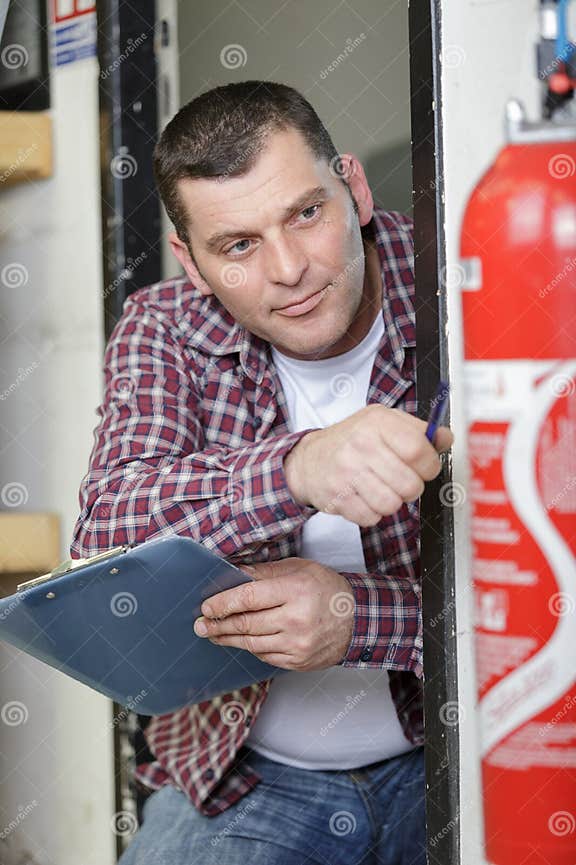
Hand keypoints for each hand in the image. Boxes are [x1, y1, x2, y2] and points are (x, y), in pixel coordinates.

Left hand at [193, 557, 354, 670]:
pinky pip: (265, 656)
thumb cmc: (327, 589)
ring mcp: (297, 644)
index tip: (206, 606)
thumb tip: (233, 574)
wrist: (358, 619)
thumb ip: (264, 573)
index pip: (249, 597)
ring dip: (228, 639)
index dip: (223, 603)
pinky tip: (240, 641)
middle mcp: (295, 619)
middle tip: (200, 624)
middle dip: (217, 624)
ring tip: (213, 634)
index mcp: (295, 590)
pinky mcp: (298, 662)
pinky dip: (250, 647)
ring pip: (251, 643)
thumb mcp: (299, 569)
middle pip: (246, 624)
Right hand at [284, 404, 453, 525]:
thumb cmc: (352, 440)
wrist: (309, 459)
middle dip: (413, 488)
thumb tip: (445, 439)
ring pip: (392, 505)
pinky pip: (371, 518)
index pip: (418, 449)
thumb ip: (418, 430)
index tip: (426, 467)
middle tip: (403, 480)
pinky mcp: (337, 498)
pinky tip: (365, 497)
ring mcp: (346, 473)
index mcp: (377, 422)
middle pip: (410, 484)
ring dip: (393, 502)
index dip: (430, 465)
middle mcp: (360, 445)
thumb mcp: (383, 422)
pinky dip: (373, 513)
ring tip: (383, 489)